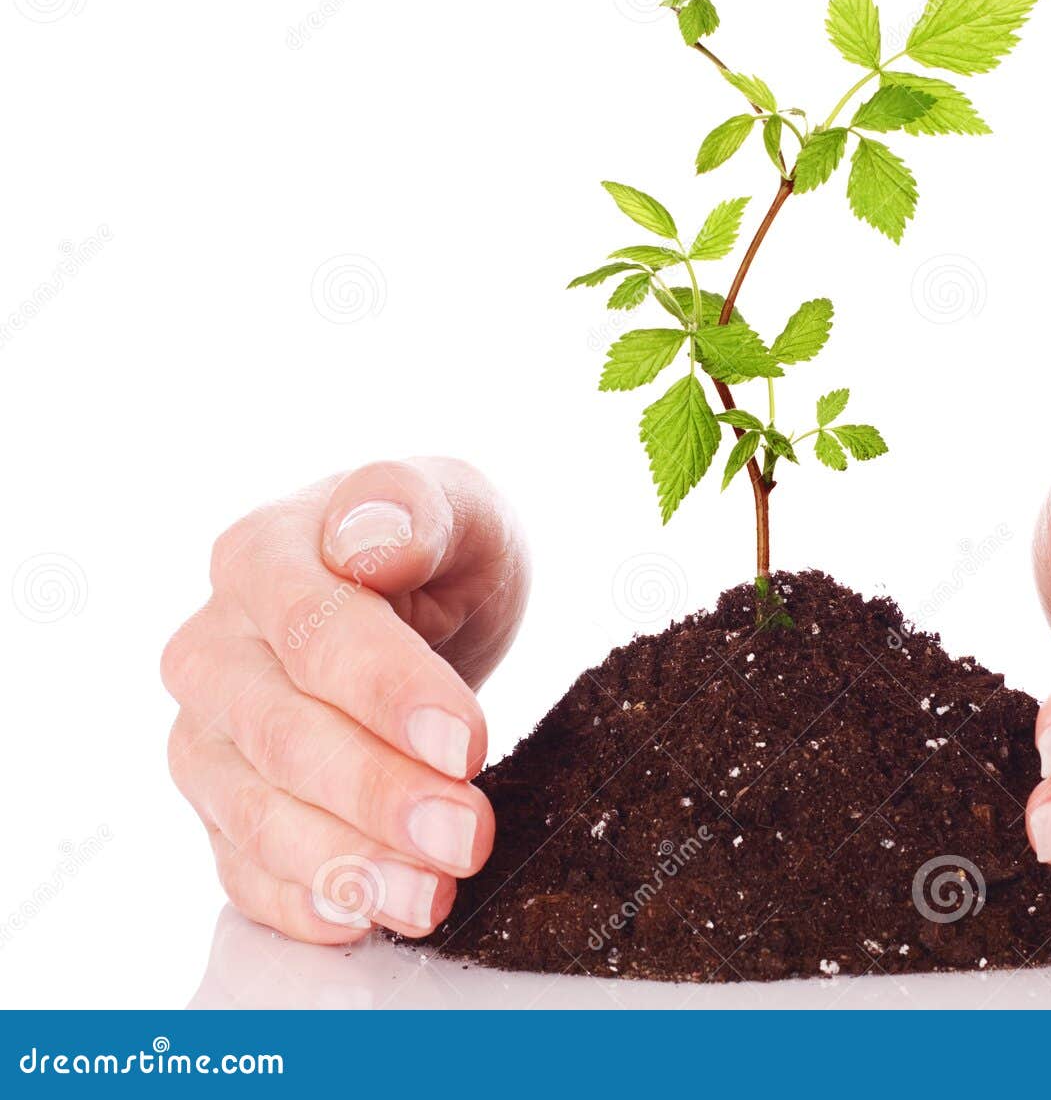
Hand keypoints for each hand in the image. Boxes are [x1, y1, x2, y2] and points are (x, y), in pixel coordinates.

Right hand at [162, 458, 529, 942]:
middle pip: (283, 737)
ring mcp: (210, 735)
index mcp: (262, 556)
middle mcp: (216, 648)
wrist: (418, 598)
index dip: (387, 692)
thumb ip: (412, 504)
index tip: (466, 742)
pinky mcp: (224, 805)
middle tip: (468, 836)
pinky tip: (366, 917)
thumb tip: (367, 535)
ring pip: (256, 815)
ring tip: (432, 895)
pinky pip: (243, 869)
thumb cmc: (437, 546)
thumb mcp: (456, 503)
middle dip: (379, 794)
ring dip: (346, 866)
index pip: (313, 633)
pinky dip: (302, 903)